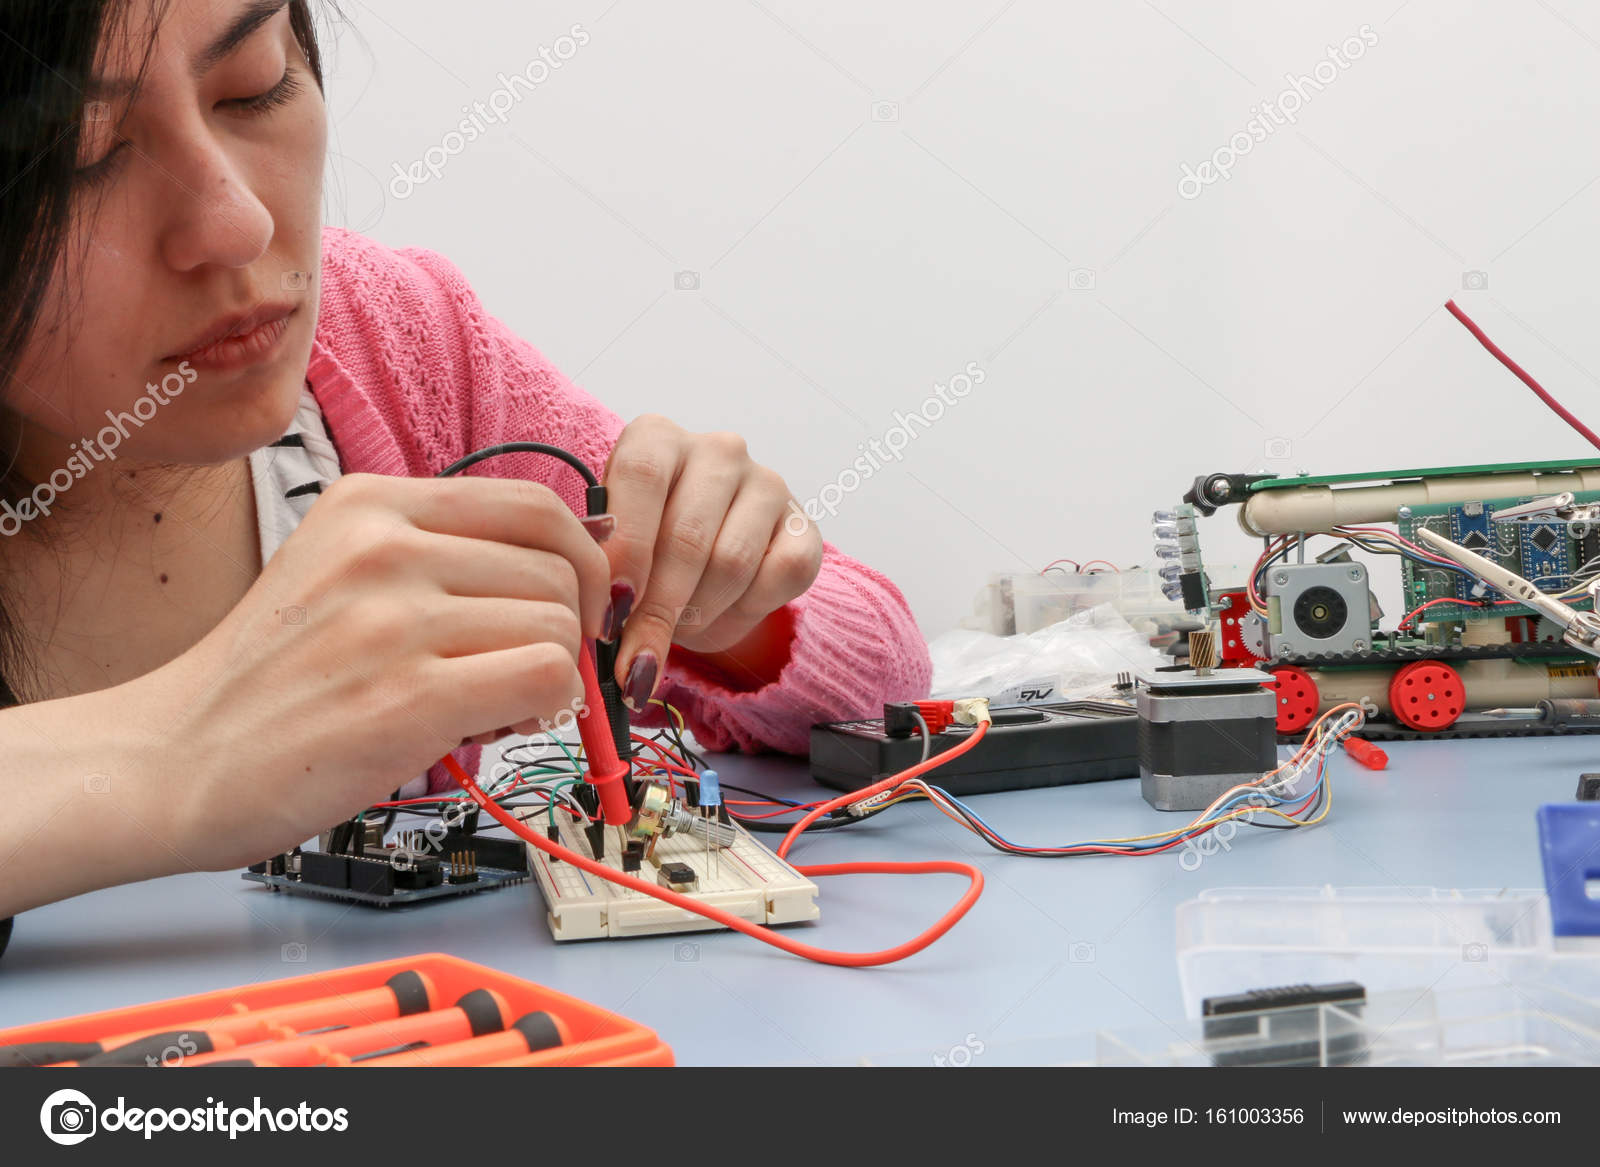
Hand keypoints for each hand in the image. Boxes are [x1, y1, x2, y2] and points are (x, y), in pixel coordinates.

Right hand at [144, 473, 610, 869]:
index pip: (537, 506)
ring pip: (558, 627)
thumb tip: (579, 559)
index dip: (578, 562)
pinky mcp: (410, 696)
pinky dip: (544, 709)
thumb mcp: (342, 572)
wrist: (176, 759)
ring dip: (550, 677)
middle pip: (557, 570)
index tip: (569, 605)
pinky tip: (498, 726)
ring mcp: (395, 619)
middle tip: (525, 672)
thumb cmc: (271, 679)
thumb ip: (443, 555)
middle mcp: (384, 546)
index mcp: (372, 503)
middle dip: (566, 629)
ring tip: (493, 704)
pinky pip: (546, 678)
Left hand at [600, 415, 823, 705]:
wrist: (710, 566)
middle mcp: (717, 450)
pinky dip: (746, 611)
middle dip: (658, 608)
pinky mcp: (805, 525)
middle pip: (687, 535)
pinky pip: (780, 576)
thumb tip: (602, 609)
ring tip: (678, 627)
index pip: (641, 476)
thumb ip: (606, 566)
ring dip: (699, 613)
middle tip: (637, 653)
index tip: (611, 609)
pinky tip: (724, 612)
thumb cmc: (651, 551)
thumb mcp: (616, 550)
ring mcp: (767, 484)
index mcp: (657, 438)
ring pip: (732, 563)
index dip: (626, 548)